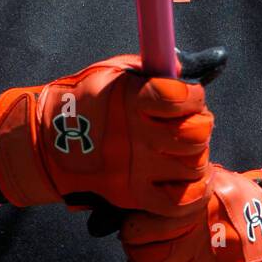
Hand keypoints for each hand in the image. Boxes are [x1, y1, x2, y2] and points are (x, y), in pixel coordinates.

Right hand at [0, 53, 212, 215]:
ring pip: (193, 166)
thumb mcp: (121, 70)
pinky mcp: (133, 195)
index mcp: (132, 97)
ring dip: (194, 156)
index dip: (190, 95)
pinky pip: (179, 202)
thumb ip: (165, 67)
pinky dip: (190, 190)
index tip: (183, 93)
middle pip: (196, 134)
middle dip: (198, 126)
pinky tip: (185, 178)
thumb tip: (214, 60)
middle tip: (185, 123)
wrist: (47, 141)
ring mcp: (136, 167)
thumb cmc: (89, 98)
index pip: (180, 96)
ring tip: (180, 149)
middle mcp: (137, 134)